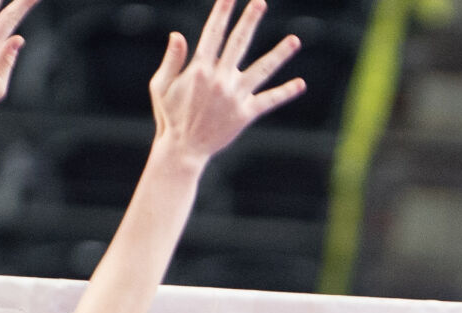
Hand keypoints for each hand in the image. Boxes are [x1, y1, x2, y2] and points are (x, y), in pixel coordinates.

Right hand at [148, 0, 304, 164]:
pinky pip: (269, 101)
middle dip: (250, 21)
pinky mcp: (246, 114)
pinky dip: (285, 93)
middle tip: (260, 2)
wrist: (184, 149)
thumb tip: (178, 35)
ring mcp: (235, 96)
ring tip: (295, 39)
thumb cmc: (170, 116)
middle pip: (239, 43)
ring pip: (262, 70)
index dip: (222, 13)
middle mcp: (220, 79)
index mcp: (199, 69)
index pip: (213, 34)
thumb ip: (171, 60)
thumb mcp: (160, 86)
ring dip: (279, 54)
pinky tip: (301, 84)